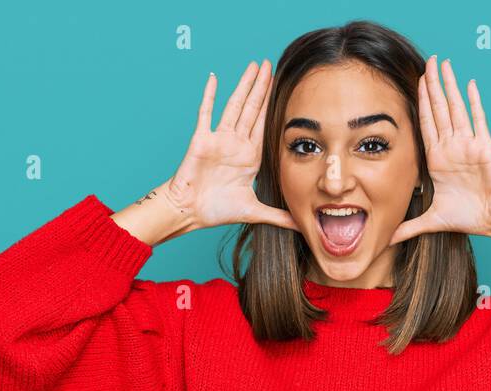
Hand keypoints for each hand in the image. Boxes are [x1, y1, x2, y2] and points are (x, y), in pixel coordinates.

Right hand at [164, 60, 298, 231]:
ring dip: (244, 85)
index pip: (265, 125)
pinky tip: (214, 77)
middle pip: (252, 109)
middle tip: (271, 64)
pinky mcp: (202, 139)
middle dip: (262, 87)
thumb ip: (279, 216)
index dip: (273, 106)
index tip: (283, 88)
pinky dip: (209, 95)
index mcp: (249, 157)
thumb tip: (301, 226)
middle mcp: (236, 144)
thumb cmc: (216, 210)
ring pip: (235, 106)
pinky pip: (206, 113)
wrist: (189, 212)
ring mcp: (219, 139)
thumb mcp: (254, 212)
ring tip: (254, 65)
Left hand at [390, 55, 490, 244]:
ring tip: (443, 64)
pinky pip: (478, 119)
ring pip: (455, 108)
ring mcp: (467, 144)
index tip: (414, 83)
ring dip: (449, 86)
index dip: (420, 103)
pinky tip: (469, 83)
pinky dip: (474, 102)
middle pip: (439, 110)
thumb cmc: (468, 217)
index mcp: (438, 159)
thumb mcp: (431, 220)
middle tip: (427, 62)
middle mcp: (451, 147)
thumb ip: (409, 226)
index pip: (426, 124)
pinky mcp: (483, 146)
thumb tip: (387, 239)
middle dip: (432, 86)